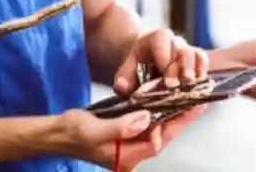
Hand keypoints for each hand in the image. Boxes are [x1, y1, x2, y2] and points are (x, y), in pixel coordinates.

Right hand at [59, 106, 207, 170]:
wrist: (55, 134)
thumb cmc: (71, 133)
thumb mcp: (92, 130)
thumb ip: (119, 127)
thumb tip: (145, 119)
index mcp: (124, 157)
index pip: (157, 141)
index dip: (173, 125)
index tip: (190, 107)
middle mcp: (130, 156)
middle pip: (162, 136)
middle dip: (181, 118)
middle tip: (199, 99)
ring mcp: (128, 148)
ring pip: (157, 130)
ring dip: (173, 115)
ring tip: (190, 97)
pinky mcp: (126, 138)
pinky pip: (148, 126)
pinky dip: (160, 114)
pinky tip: (169, 101)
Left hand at [112, 29, 208, 96]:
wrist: (145, 60)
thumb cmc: (135, 66)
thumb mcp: (125, 70)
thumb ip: (122, 78)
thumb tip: (122, 86)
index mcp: (155, 39)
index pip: (162, 41)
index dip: (165, 59)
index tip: (165, 80)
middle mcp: (174, 42)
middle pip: (182, 50)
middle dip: (182, 68)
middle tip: (178, 86)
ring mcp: (186, 50)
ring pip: (196, 54)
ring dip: (195, 71)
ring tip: (191, 87)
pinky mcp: (194, 60)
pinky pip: (202, 61)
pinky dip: (202, 73)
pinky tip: (199, 88)